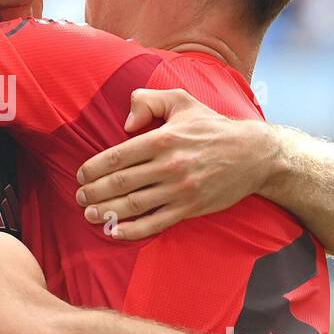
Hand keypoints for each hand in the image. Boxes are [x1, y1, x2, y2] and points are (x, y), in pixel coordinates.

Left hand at [74, 88, 276, 239]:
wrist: (253, 154)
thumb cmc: (212, 126)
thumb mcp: (181, 101)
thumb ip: (148, 101)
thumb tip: (125, 123)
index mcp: (163, 139)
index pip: (118, 156)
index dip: (94, 168)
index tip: (81, 174)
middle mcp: (169, 165)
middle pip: (121, 182)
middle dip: (95, 192)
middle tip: (80, 197)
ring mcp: (180, 190)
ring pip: (135, 205)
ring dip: (107, 211)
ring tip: (89, 214)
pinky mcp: (190, 208)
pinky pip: (156, 223)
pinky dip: (133, 230)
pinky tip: (115, 232)